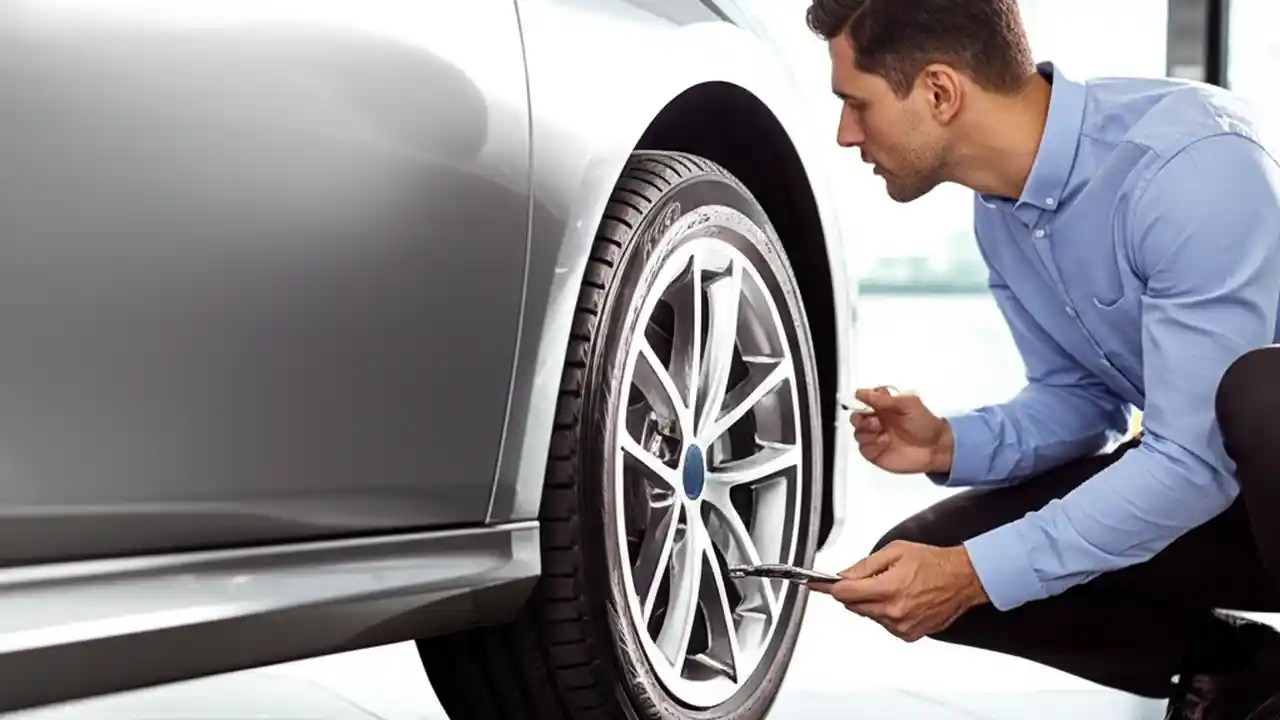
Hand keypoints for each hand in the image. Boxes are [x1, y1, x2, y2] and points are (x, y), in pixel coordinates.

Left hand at [810, 540, 988, 641]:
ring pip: (869, 615)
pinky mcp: (909, 635)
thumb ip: (865, 565)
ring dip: (872, 602)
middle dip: (855, 591)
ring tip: (894, 586)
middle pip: (853, 606)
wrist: (962, 579)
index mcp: (887, 589)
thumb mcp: (895, 552)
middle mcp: (892, 612)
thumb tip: (843, 574)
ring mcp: (901, 626)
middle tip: (872, 578)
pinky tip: (902, 599)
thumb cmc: (934, 562)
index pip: (845, 593)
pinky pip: (885, 624)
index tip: (815, 585)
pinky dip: (886, 613)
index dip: (828, 587)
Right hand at [850, 386, 952, 473]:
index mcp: (884, 406)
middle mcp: (877, 421)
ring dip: (868, 432)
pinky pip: (863, 448)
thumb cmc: (925, 424)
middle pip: (856, 418)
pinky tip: (885, 444)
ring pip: (858, 433)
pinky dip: (871, 446)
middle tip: (875, 422)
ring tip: (884, 434)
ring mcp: (875, 438)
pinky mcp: (875, 453)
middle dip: (861, 419)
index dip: (863, 401)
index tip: (869, 402)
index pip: (864, 400)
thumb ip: (885, 399)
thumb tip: (862, 393)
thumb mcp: (909, 404)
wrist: (936, 448)